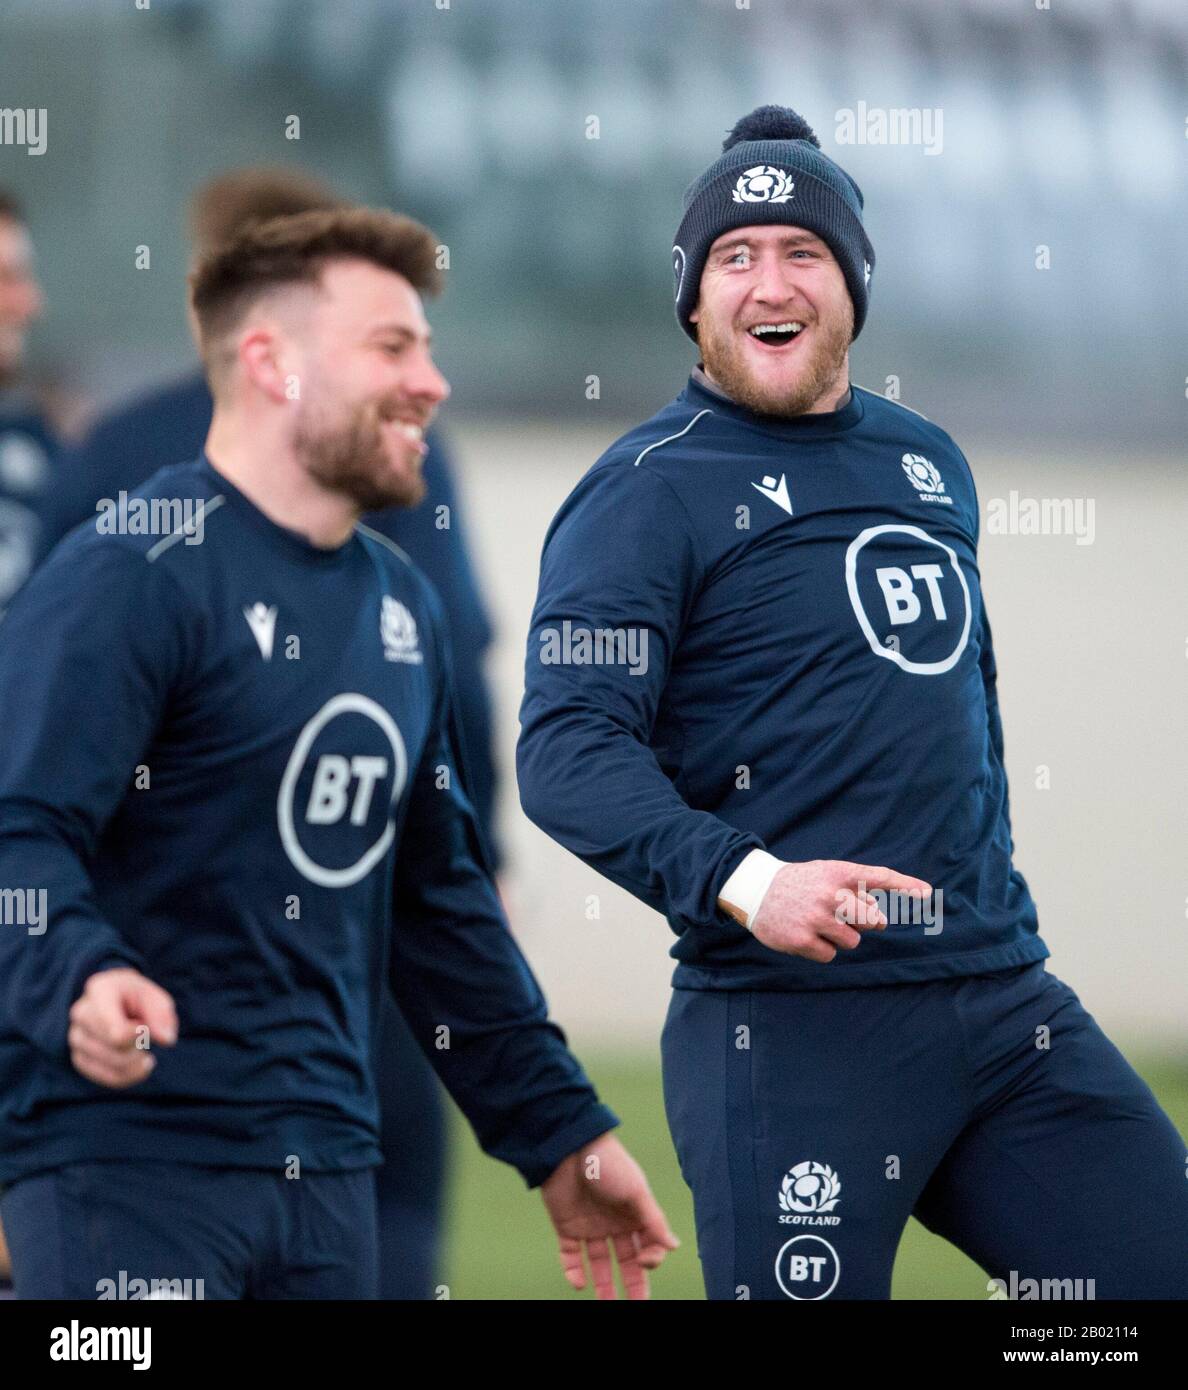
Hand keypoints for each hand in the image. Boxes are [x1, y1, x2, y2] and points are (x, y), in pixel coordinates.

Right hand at [68, 967, 177, 1087]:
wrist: (117, 1001)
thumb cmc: (138, 997)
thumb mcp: (155, 996)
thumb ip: (162, 1015)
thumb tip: (166, 1039)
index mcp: (100, 990)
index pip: (116, 1030)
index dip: (138, 1036)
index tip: (146, 1030)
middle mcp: (81, 1013)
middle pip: (116, 1047)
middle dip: (139, 1046)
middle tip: (146, 1037)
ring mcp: (76, 1036)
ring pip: (112, 1064)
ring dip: (136, 1062)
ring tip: (143, 1049)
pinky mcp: (79, 1057)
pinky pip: (106, 1077)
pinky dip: (128, 1076)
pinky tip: (138, 1065)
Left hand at [540, 1132, 678, 1299]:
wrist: (570, 1146)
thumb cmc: (609, 1164)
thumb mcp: (637, 1191)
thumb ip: (654, 1221)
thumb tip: (675, 1247)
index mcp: (635, 1214)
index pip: (648, 1247)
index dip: (651, 1260)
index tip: (645, 1259)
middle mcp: (615, 1223)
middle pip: (626, 1262)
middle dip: (632, 1285)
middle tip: (636, 1307)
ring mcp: (590, 1226)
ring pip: (599, 1264)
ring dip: (602, 1286)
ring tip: (605, 1305)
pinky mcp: (567, 1226)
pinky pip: (570, 1256)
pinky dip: (573, 1271)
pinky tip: (579, 1284)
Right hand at [750, 860, 931, 961]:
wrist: (755, 891)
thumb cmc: (800, 883)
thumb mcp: (826, 873)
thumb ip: (854, 889)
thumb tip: (880, 915)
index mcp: (837, 873)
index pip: (877, 877)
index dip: (904, 885)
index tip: (927, 893)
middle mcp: (829, 894)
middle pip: (871, 919)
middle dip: (865, 922)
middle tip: (842, 915)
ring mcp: (816, 918)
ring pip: (852, 941)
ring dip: (839, 936)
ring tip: (817, 923)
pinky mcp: (802, 940)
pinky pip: (830, 955)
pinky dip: (821, 949)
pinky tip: (805, 935)